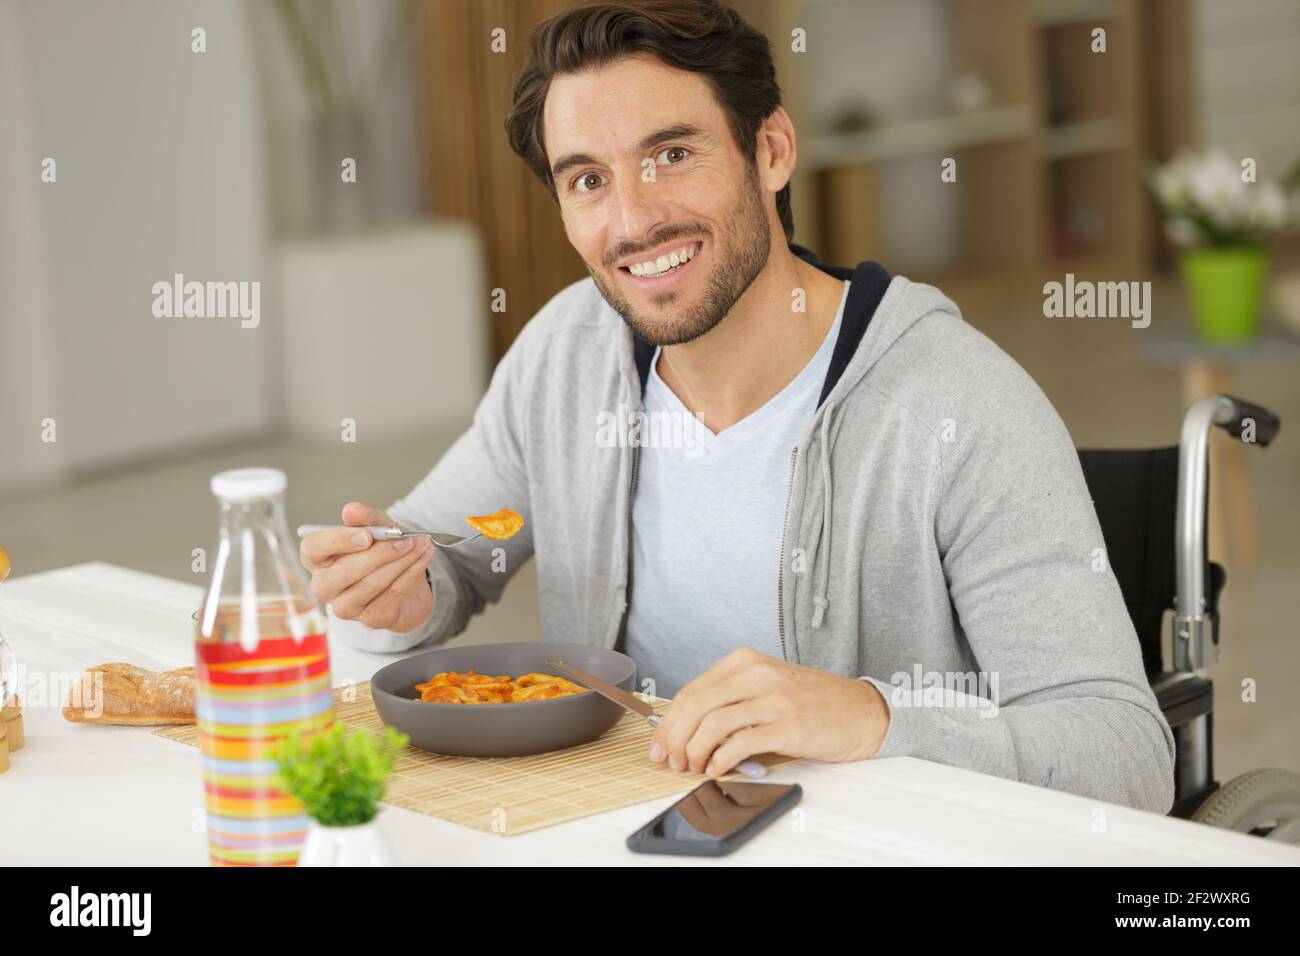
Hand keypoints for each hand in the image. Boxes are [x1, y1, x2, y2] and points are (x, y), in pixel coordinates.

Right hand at [300, 502, 436, 633]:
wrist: (407, 581)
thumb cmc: (382, 552)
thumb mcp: (377, 529)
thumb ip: (366, 519)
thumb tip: (351, 510)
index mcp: (318, 559)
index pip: (313, 549)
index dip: (338, 542)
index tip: (366, 535)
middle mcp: (326, 586)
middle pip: (343, 572)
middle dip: (378, 554)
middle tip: (405, 539)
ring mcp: (346, 607)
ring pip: (370, 584)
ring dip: (401, 561)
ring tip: (421, 543)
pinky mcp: (371, 619)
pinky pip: (392, 594)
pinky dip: (411, 572)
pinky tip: (424, 557)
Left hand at [648, 647, 889, 776]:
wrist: (860, 711)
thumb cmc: (812, 702)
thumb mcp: (766, 686)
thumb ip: (730, 700)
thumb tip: (685, 729)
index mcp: (745, 661)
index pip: (691, 691)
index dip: (668, 722)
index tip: (659, 745)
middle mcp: (756, 673)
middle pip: (695, 706)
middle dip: (674, 739)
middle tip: (670, 762)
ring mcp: (772, 698)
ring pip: (712, 724)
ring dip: (694, 752)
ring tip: (693, 767)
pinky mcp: (787, 725)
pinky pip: (739, 743)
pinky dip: (720, 760)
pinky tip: (717, 769)